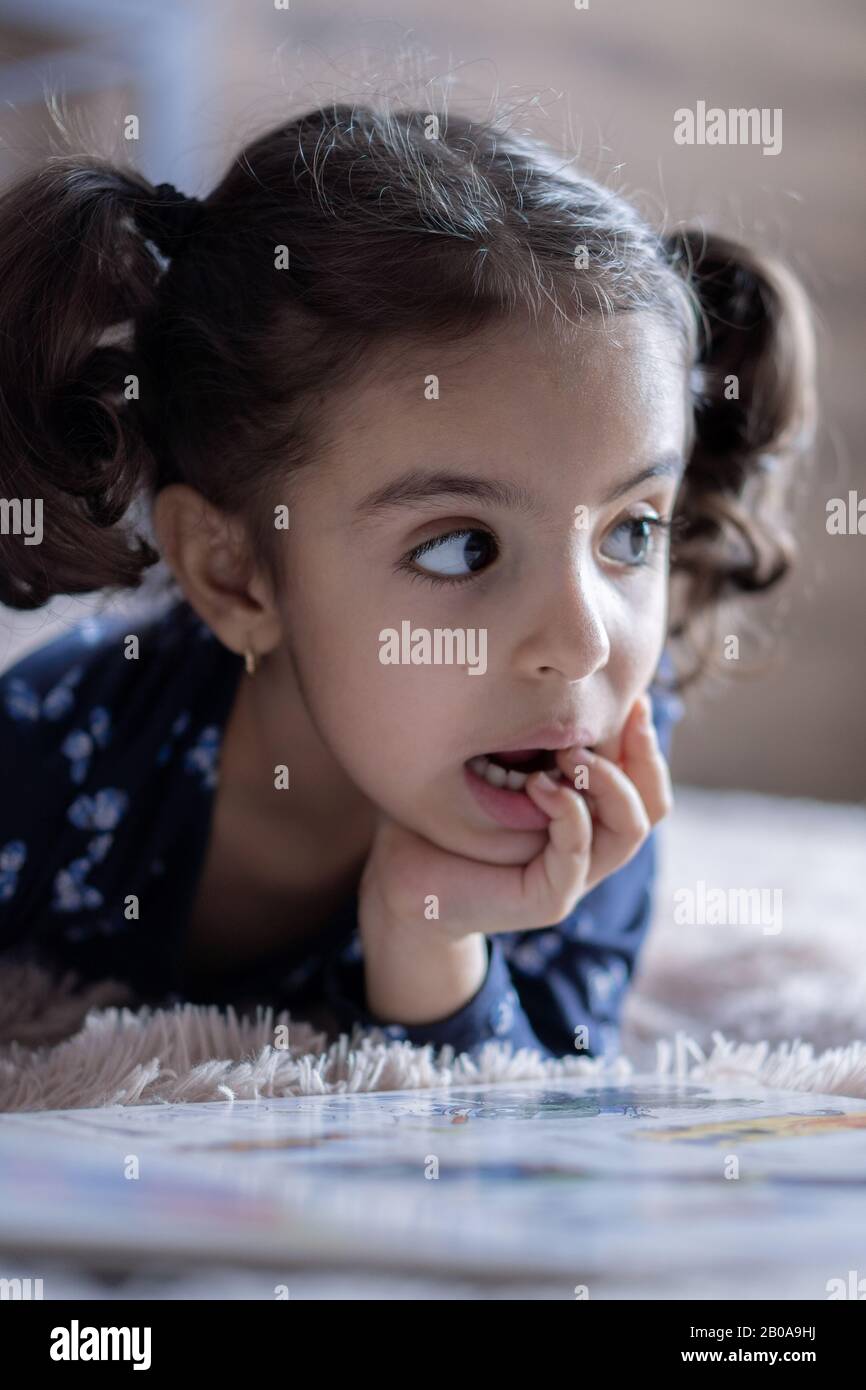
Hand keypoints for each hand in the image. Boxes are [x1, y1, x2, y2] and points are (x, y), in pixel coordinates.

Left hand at [359, 691, 673, 944]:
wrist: (400, 878)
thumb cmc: (438, 816)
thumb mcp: (488, 765)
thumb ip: (526, 738)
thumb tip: (547, 669)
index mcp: (585, 818)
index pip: (644, 783)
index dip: (645, 740)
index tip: (633, 697)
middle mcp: (588, 849)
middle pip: (652, 805)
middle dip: (642, 754)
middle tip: (623, 713)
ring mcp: (571, 877)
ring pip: (629, 830)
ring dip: (608, 782)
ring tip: (571, 751)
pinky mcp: (546, 898)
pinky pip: (577, 855)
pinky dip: (568, 815)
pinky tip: (540, 785)